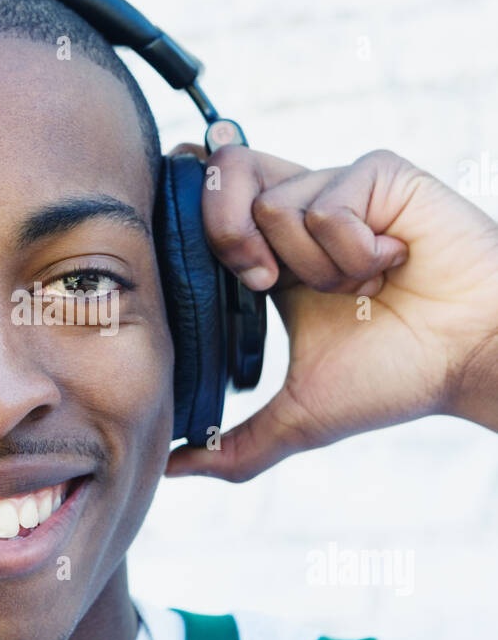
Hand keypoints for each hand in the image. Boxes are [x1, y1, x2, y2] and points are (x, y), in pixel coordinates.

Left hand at [165, 146, 497, 480]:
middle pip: (222, 177)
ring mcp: (337, 186)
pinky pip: (325, 205)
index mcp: (273, 258)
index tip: (204, 267)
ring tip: (365, 286)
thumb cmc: (399, 377)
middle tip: (269, 284)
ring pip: (272, 205)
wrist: (472, 357)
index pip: (206, 212)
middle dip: (230, 240)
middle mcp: (300, 213)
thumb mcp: (301, 417)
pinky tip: (394, 263)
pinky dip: (355, 252)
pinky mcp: (375, 172)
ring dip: (318, 268)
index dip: (189, 221)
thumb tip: (172, 467)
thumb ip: (235, 445)